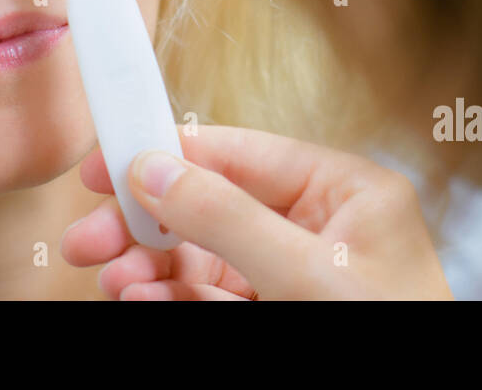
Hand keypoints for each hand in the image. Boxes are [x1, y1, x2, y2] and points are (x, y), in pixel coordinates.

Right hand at [60, 124, 453, 299]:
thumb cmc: (392, 329)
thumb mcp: (309, 273)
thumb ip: (230, 219)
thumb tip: (156, 170)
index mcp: (345, 192)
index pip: (242, 154)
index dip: (169, 152)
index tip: (108, 162)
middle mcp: (319, 229)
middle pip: (211, 207)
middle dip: (147, 222)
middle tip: (88, 238)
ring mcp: (296, 277)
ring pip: (202, 258)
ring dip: (150, 266)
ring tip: (111, 278)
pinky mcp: (278, 314)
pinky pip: (211, 296)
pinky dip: (171, 297)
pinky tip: (142, 298)